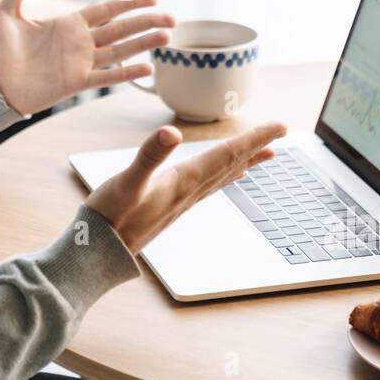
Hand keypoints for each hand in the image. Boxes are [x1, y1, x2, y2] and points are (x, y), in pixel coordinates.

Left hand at [0, 0, 174, 115]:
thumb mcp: (9, 11)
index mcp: (68, 24)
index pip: (106, 10)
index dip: (128, 3)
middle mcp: (79, 42)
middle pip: (121, 29)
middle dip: (146, 22)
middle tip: (172, 17)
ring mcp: (80, 63)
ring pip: (119, 51)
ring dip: (143, 44)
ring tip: (167, 37)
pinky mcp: (75, 83)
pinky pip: (106, 77)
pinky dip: (126, 74)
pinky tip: (148, 68)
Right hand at [85, 121, 287, 254]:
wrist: (98, 253)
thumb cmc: (110, 217)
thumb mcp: (127, 182)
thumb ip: (149, 155)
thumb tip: (170, 131)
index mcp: (184, 181)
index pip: (227, 154)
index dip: (254, 138)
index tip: (280, 127)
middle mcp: (189, 191)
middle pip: (230, 165)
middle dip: (255, 147)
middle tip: (280, 133)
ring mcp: (182, 201)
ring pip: (222, 177)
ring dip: (243, 162)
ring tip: (263, 155)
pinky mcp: (171, 206)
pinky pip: (207, 187)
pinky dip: (221, 177)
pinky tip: (223, 177)